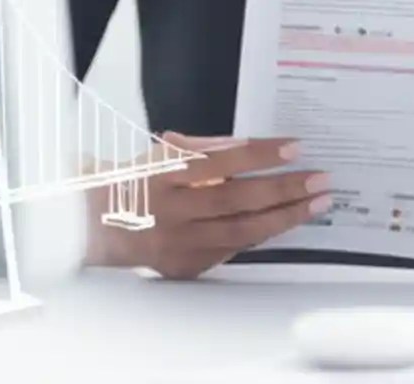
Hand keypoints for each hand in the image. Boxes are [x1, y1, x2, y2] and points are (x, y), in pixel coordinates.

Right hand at [84, 133, 331, 279]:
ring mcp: (177, 244)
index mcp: (160, 175)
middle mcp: (169, 211)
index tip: (293, 146)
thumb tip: (246, 146)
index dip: (257, 154)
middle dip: (284, 189)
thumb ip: (201, 147)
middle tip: (320, 180)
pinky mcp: (183, 267)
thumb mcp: (159, 154)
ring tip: (316, 205)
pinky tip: (284, 223)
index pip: (217, 161)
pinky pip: (231, 250)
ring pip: (240, 232)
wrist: (93, 225)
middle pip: (236, 200)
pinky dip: (259, 236)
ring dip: (284, 218)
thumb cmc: (133, 181)